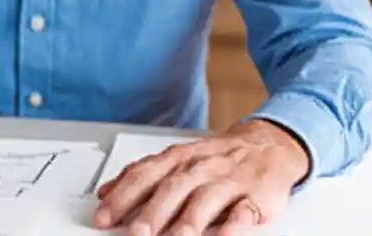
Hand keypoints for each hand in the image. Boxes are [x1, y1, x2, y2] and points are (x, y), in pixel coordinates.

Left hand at [92, 119, 308, 234]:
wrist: (268, 146)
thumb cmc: (216, 159)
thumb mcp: (175, 159)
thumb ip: (141, 176)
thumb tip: (104, 193)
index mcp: (177, 159)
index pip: (144, 176)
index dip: (122, 197)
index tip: (103, 217)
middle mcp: (200, 168)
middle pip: (172, 189)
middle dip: (151, 213)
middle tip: (135, 234)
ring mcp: (229, 182)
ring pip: (205, 201)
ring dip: (187, 223)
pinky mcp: (256, 198)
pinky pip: (244, 212)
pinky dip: (233, 225)